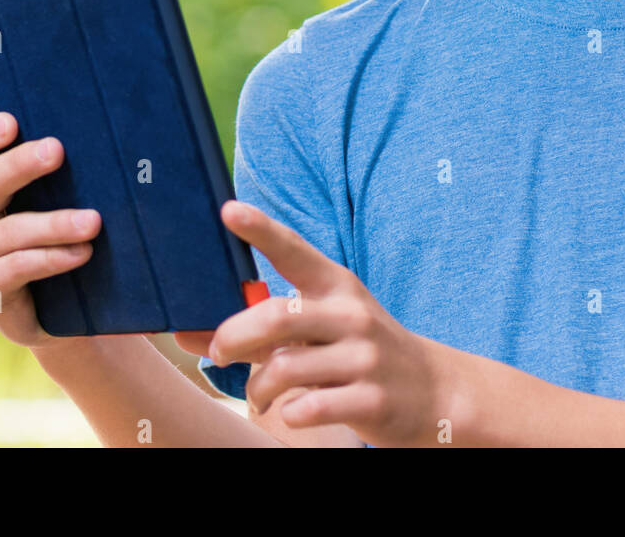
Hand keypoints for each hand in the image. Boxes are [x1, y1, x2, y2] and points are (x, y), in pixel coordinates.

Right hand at [0, 112, 100, 348]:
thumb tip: (91, 133)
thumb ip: (53, 169)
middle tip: (57, 150)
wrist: (56, 303)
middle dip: (21, 166)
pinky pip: (18, 268)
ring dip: (55, 224)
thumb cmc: (55, 232)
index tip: (11, 122)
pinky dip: (52, 258)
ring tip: (93, 221)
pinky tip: (82, 252)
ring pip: (11, 231)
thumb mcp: (50, 196)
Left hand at [177, 201, 457, 446]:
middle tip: (217, 353)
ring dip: (257, 388)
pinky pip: (308, 407)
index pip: (293, 250)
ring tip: (260, 395)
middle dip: (233, 338)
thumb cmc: (359, 350)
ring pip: (284, 368)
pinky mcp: (370, 399)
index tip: (229, 211)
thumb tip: (191, 332)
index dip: (260, 229)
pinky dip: (288, 413)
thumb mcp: (321, 327)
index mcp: (337, 286)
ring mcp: (364, 357)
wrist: (433, 390)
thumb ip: (260, 327)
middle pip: (276, 316)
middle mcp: (351, 315)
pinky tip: (293, 411)